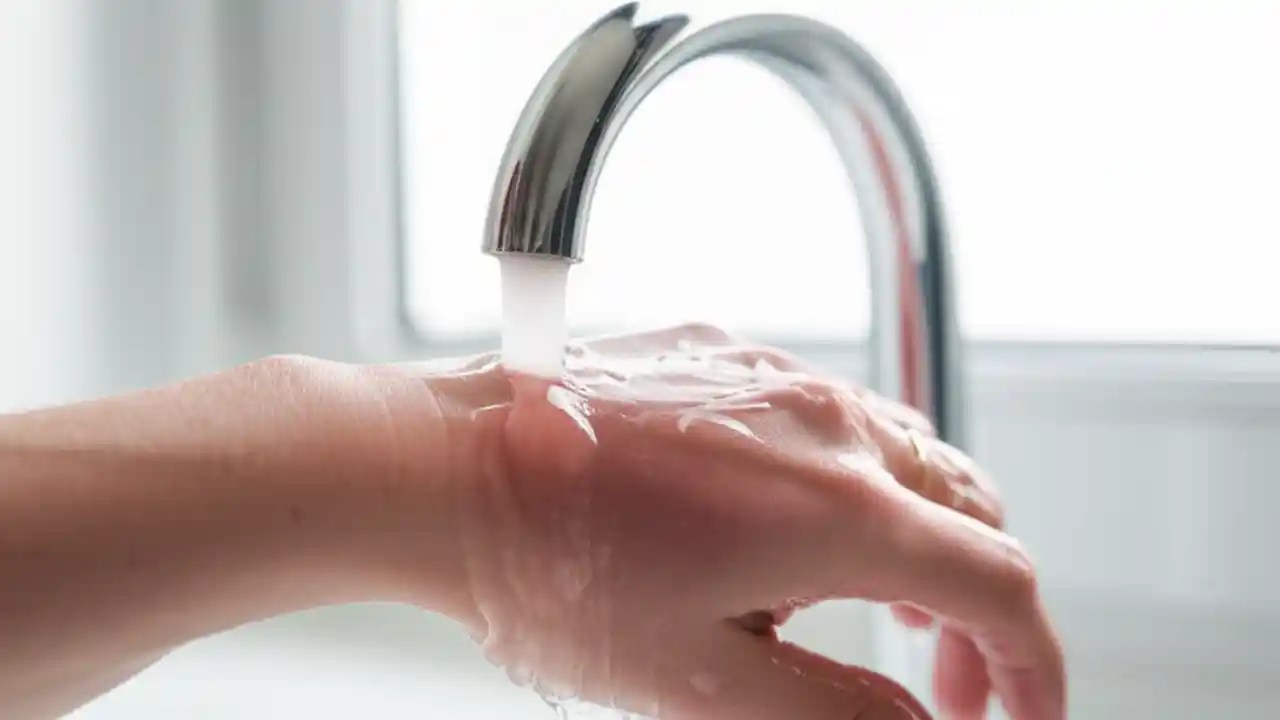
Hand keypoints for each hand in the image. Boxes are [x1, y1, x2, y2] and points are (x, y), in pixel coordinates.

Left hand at [404, 324, 1063, 719]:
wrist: (443, 471)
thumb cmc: (549, 571)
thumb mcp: (702, 679)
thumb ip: (834, 713)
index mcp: (841, 510)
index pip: (1002, 585)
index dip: (1034, 666)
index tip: (1022, 715)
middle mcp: (829, 425)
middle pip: (973, 513)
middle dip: (980, 612)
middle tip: (944, 684)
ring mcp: (779, 380)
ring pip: (910, 458)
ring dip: (922, 542)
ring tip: (868, 611)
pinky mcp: (729, 358)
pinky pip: (834, 420)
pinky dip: (856, 488)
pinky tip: (784, 536)